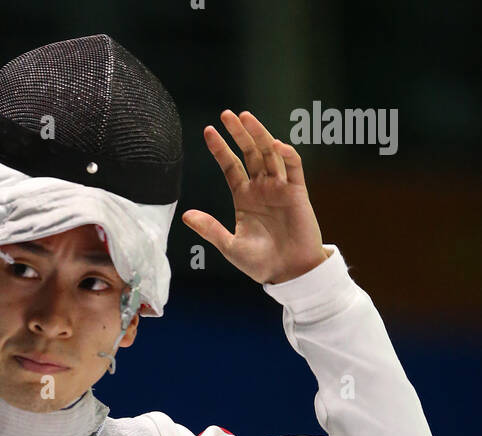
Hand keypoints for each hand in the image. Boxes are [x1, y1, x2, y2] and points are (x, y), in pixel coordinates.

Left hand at [182, 110, 327, 284]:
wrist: (289, 273)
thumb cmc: (260, 263)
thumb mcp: (230, 246)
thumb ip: (209, 229)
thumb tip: (185, 215)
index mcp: (244, 198)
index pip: (231, 166)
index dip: (220, 149)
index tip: (208, 131)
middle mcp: (261, 188)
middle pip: (249, 153)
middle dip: (239, 133)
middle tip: (227, 114)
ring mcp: (280, 188)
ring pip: (269, 154)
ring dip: (260, 135)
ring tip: (246, 118)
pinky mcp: (297, 193)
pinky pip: (293, 168)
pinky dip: (286, 155)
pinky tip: (275, 145)